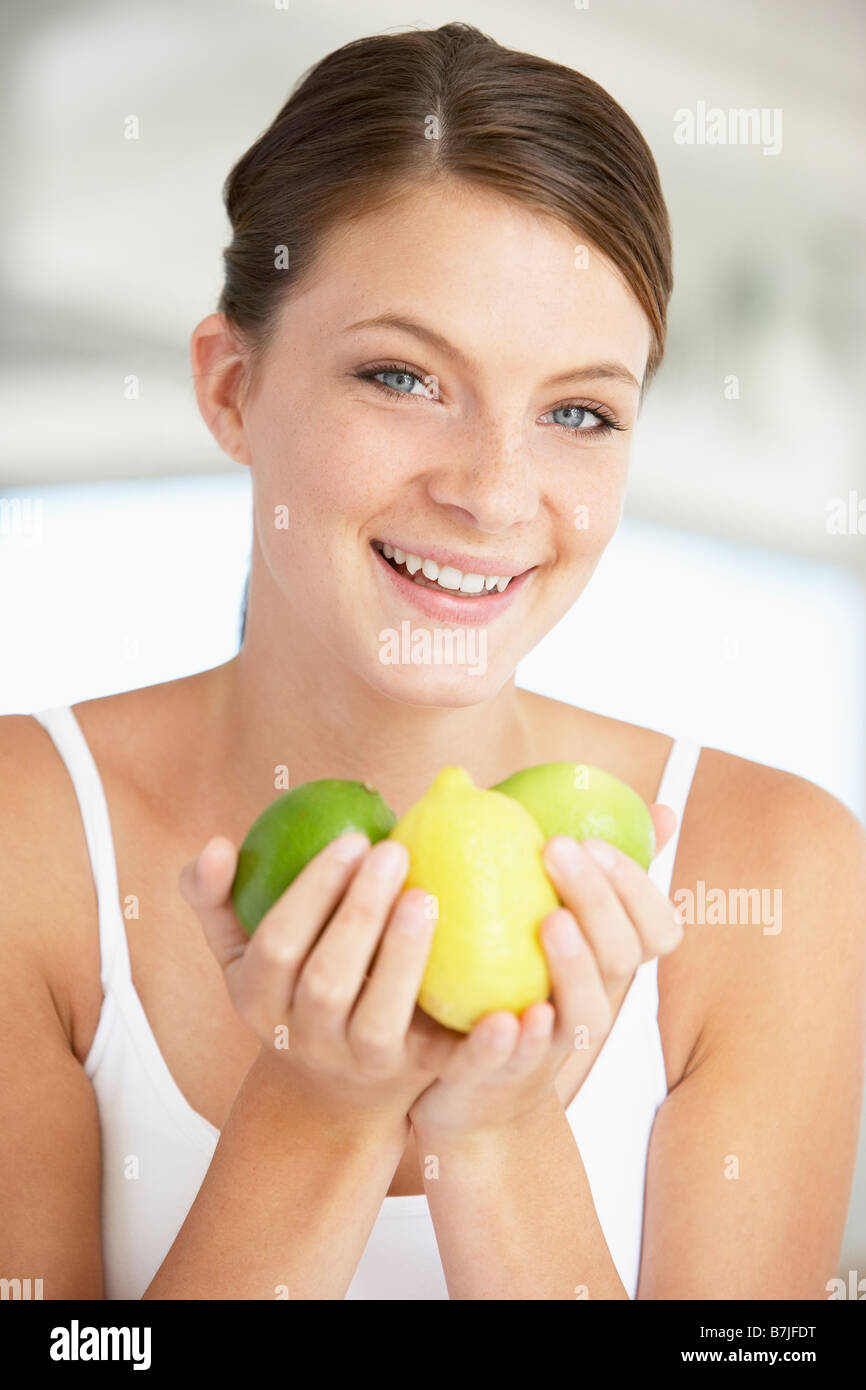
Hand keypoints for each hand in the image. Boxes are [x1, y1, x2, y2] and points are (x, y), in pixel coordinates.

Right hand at [180, 833, 461, 1119]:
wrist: (335, 1087)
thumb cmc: (293, 990)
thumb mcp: (244, 956)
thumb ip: (218, 900)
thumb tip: (212, 847)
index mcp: (259, 999)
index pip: (278, 944)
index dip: (312, 892)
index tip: (354, 838)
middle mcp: (305, 1036)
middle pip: (326, 980)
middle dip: (358, 914)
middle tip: (395, 850)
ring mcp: (361, 1061)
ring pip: (378, 1018)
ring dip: (402, 958)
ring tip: (428, 896)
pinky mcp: (416, 1075)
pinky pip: (448, 1062)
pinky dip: (478, 1041)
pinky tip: (508, 1003)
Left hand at [408, 804, 682, 1140]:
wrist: (459, 1084)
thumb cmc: (507, 981)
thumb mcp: (543, 918)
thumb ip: (580, 867)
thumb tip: (645, 805)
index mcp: (605, 966)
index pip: (657, 927)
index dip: (637, 887)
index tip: (593, 842)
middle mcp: (592, 1004)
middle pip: (622, 957)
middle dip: (599, 900)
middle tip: (556, 849)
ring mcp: (552, 1047)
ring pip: (587, 1015)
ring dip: (576, 966)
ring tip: (550, 922)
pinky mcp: (502, 1078)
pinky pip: (518, 1061)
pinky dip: (519, 1040)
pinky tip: (508, 1013)